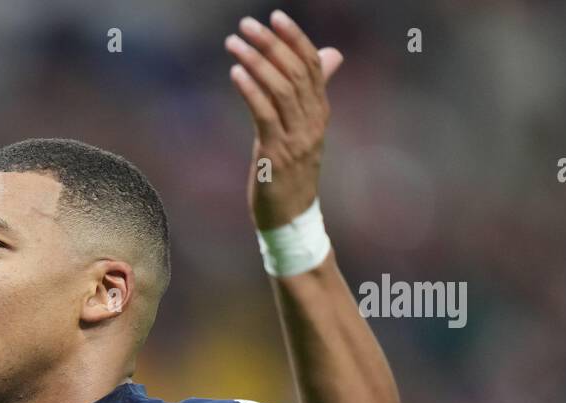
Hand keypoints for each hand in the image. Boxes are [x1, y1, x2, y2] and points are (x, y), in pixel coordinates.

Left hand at [224, 11, 342, 228]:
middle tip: (246, 25)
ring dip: (255, 62)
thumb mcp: (305, 129)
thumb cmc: (292, 173)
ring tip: (234, 43)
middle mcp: (313, 122)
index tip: (276, 16)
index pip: (313, 66)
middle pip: (295, 72)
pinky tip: (236, 72)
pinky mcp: (276, 155)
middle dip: (271, 44)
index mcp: (320, 113)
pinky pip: (265, 114)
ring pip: (280, 89)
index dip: (295, 39)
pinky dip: (250, 90)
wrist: (291, 219)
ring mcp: (296, 139)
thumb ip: (313, 92)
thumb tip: (332, 54)